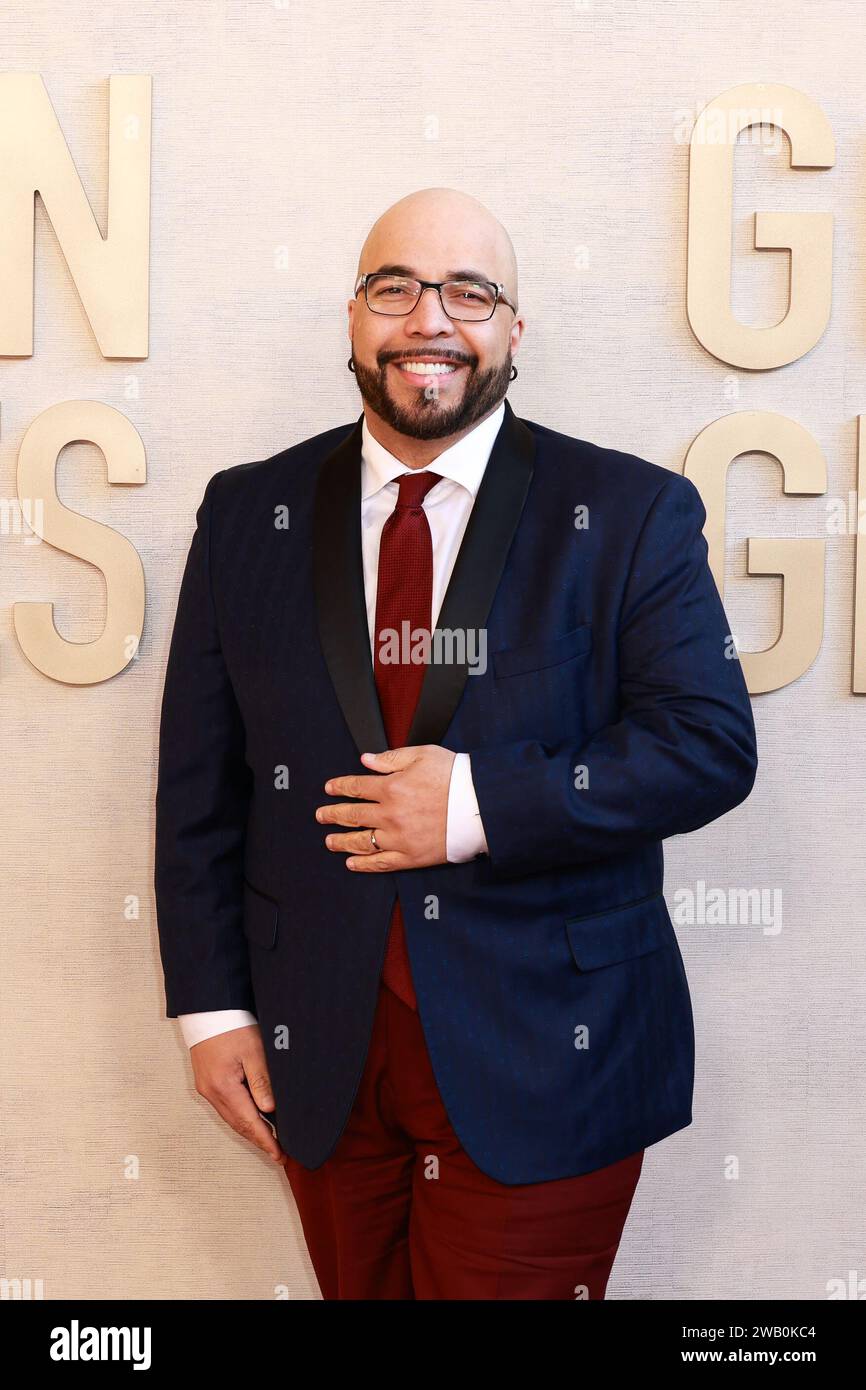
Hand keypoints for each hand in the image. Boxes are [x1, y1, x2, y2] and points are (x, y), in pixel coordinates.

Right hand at [189, 1023, 285, 1162]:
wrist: (207, 1010)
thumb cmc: (231, 1026)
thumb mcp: (253, 1051)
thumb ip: (262, 1081)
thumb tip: (270, 1109)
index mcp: (224, 1087)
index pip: (249, 1122)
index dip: (266, 1140)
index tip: (279, 1155)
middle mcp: (212, 1092)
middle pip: (238, 1125)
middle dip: (258, 1140)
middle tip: (277, 1154)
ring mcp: (206, 1088)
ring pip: (231, 1118)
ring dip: (249, 1131)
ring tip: (268, 1141)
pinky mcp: (206, 1082)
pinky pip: (225, 1108)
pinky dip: (240, 1118)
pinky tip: (251, 1119)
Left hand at [316, 744, 455, 870]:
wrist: (480, 805)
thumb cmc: (454, 776)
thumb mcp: (422, 755)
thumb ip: (391, 758)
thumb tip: (366, 760)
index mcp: (390, 787)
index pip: (356, 787)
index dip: (340, 787)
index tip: (329, 788)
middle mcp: (389, 814)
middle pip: (353, 815)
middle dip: (333, 814)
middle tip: (321, 815)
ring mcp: (399, 837)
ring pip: (361, 841)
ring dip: (341, 841)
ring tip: (329, 841)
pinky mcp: (411, 856)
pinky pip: (381, 863)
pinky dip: (364, 864)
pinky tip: (352, 864)